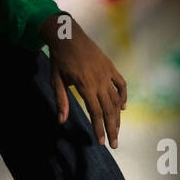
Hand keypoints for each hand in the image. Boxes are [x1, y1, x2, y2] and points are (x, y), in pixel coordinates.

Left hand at [39, 13, 126, 148]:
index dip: (99, 129)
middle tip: (115, 144)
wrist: (68, 35)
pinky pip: (121, 84)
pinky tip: (122, 107)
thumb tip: (61, 121)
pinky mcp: (110, 67)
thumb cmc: (59, 58)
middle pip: (109, 110)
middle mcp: (99, 81)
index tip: (102, 142)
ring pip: (116, 99)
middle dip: (112, 129)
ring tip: (117, 130)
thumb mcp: (56, 80)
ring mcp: (106, 73)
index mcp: (85, 85)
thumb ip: (61, 100)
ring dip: (117, 116)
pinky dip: (123, 96)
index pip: (95, 113)